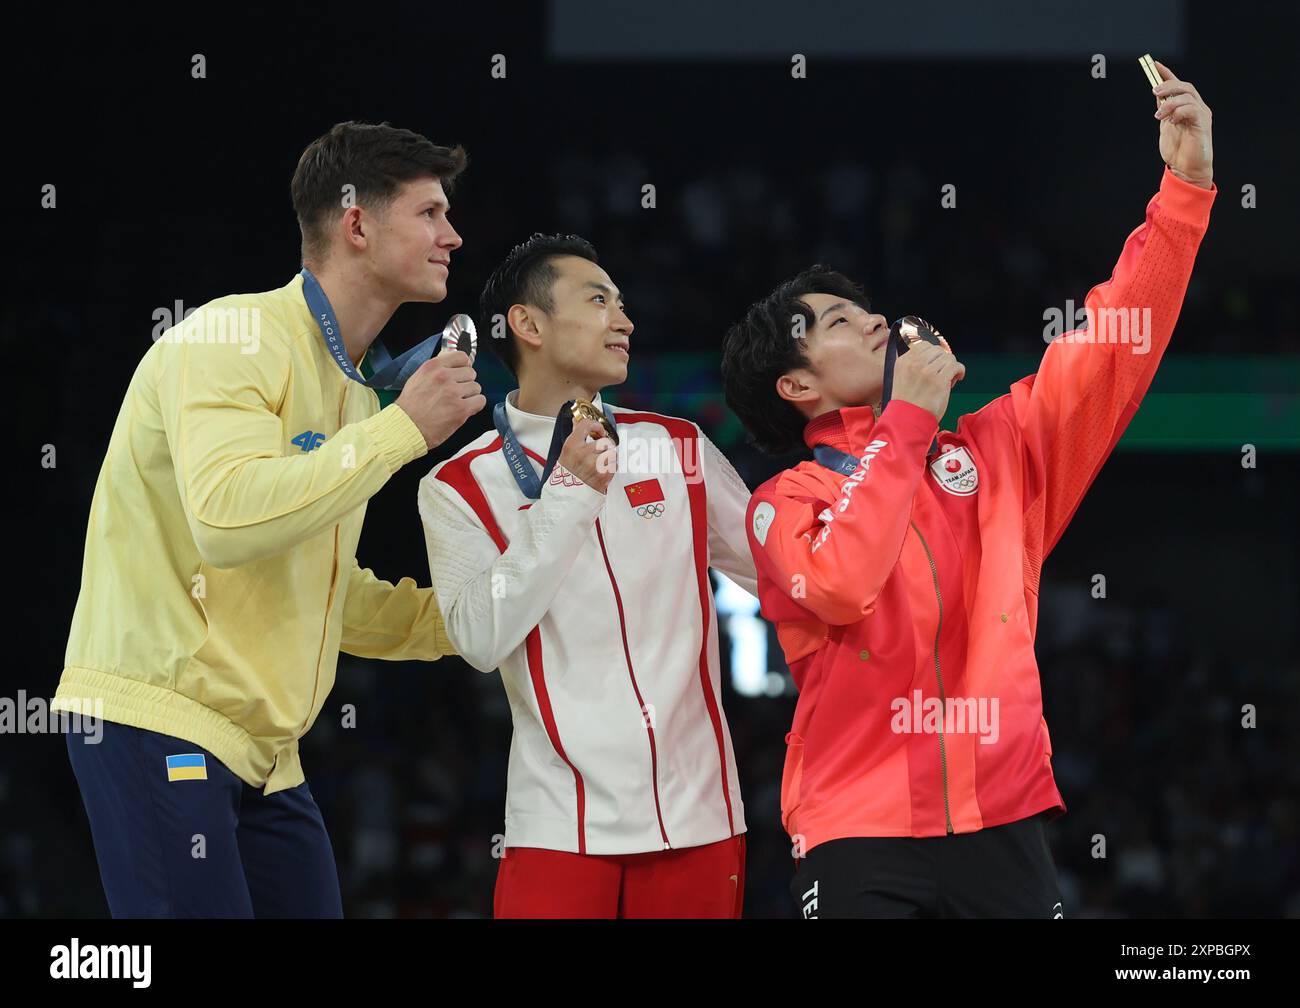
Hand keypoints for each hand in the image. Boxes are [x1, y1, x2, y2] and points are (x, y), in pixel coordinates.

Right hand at [393, 351, 484, 449]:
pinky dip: (475, 406)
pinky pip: (480, 401)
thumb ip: (436, 371)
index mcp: (433, 367)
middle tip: (456, 393)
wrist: (406, 427)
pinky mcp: (461, 409)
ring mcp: (453, 392)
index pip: (461, 357)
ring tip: (458, 403)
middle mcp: (444, 377)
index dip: (463, 366)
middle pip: (471, 373)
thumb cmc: (409, 407)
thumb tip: (453, 367)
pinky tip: (465, 409)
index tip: (461, 373)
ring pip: (476, 387)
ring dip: (470, 395)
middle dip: (466, 383)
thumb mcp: (418, 378)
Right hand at [556, 419, 616, 493]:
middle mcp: (584, 454)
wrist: (565, 499)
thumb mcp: (565, 454)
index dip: (596, 426)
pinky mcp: (604, 476)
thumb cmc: (565, 478)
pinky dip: (611, 468)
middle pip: (605, 441)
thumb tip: (577, 422)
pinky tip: (603, 471)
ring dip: (609, 457)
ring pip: (612, 453)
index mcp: (572, 446)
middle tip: (601, 451)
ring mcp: (595, 465)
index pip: (586, 425)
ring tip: (601, 463)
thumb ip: (574, 437)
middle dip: (605, 446)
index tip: (598, 430)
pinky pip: (615, 465)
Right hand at [889, 341, 965, 422]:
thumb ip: (912, 364)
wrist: (908, 420)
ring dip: (951, 366)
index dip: (933, 353)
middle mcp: (914, 363)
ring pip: (948, 357)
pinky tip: (958, 377)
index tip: (936, 363)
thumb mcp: (901, 377)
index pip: (923, 345)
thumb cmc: (907, 402)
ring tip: (949, 378)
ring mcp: (927, 372)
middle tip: (942, 372)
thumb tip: (932, 356)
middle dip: (943, 360)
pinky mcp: (939, 381)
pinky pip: (956, 366)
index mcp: (903, 361)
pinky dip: (960, 370)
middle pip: (937, 350)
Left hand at [1151, 60, 1212, 187]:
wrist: (1187, 169)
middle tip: (1155, 93)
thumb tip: (1158, 95)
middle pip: (1185, 87)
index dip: (1167, 74)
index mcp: (1188, 107)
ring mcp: (1201, 114)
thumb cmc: (1178, 150)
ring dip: (1170, 102)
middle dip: (1169, 85)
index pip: (1179, 85)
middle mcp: (1197, 107)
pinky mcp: (1203, 123)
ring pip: (1188, 96)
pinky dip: (1179, 111)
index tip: (1154, 65)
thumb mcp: (1166, 125)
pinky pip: (1192, 109)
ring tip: (1159, 115)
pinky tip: (1171, 120)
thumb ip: (1165, 110)